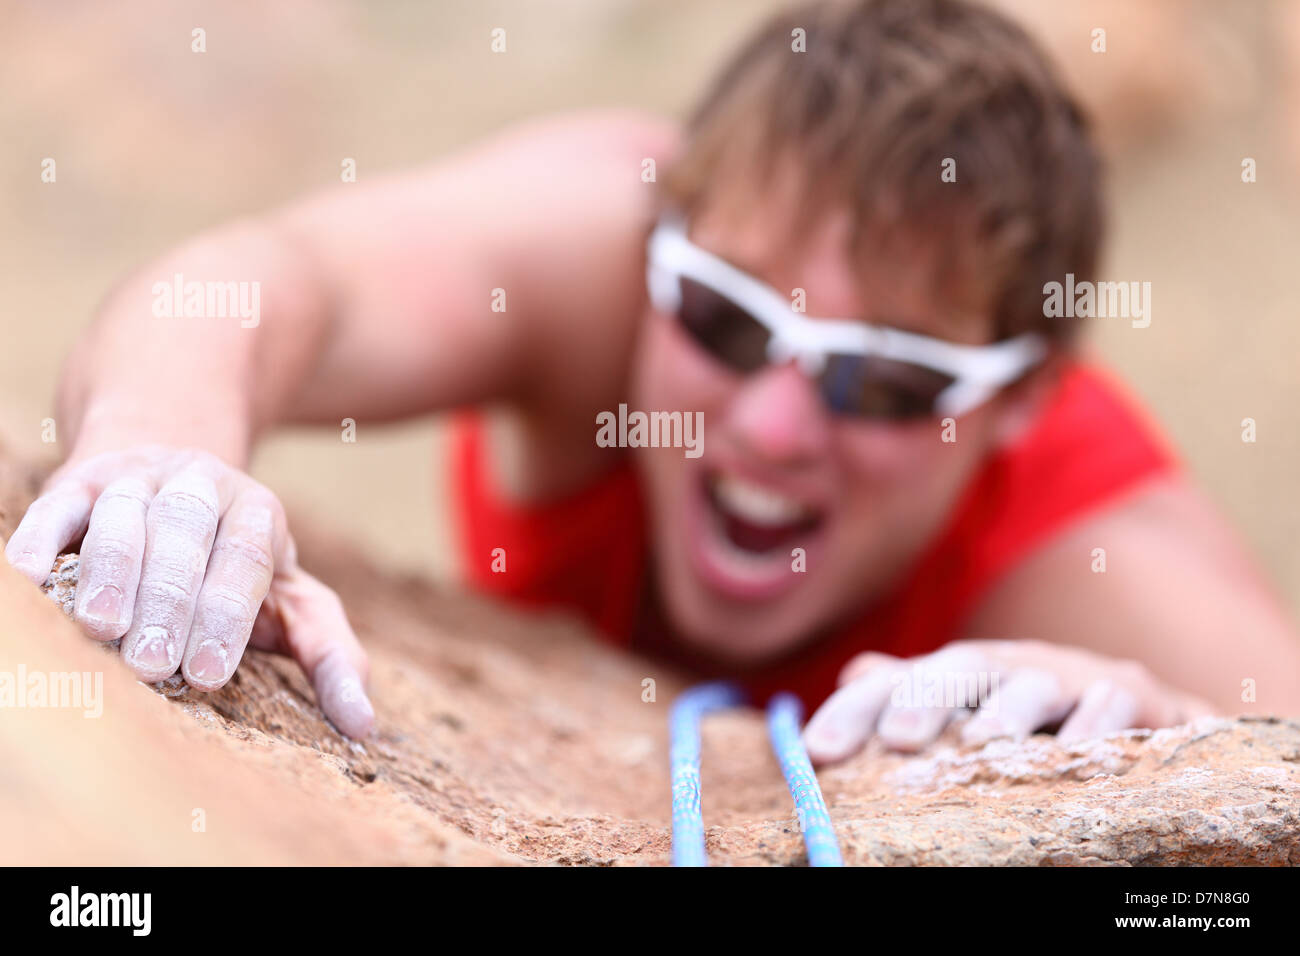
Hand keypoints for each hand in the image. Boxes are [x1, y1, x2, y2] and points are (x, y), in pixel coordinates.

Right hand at [4, 445, 374, 737]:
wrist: (174, 478)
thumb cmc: (239, 566)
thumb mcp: (296, 602)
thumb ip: (330, 656)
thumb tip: (364, 726)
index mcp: (259, 513)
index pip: (247, 559)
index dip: (228, 613)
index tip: (209, 673)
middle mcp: (202, 485)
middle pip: (188, 535)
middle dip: (172, 600)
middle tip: (155, 665)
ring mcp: (140, 478)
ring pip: (127, 514)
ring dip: (113, 569)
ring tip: (102, 628)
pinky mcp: (81, 481)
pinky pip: (61, 505)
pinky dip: (44, 538)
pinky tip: (30, 577)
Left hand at [803, 639, 1215, 763]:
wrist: (1151, 717)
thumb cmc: (1041, 723)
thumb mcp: (974, 711)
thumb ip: (915, 696)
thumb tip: (855, 674)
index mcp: (962, 675)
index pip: (897, 684)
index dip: (855, 712)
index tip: (816, 752)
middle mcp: (1011, 666)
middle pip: (960, 669)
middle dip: (925, 699)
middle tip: (896, 741)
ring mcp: (1074, 676)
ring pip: (1036, 683)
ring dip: (1010, 711)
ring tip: (984, 746)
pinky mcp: (1137, 697)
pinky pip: (1116, 703)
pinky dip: (1098, 724)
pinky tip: (1080, 750)